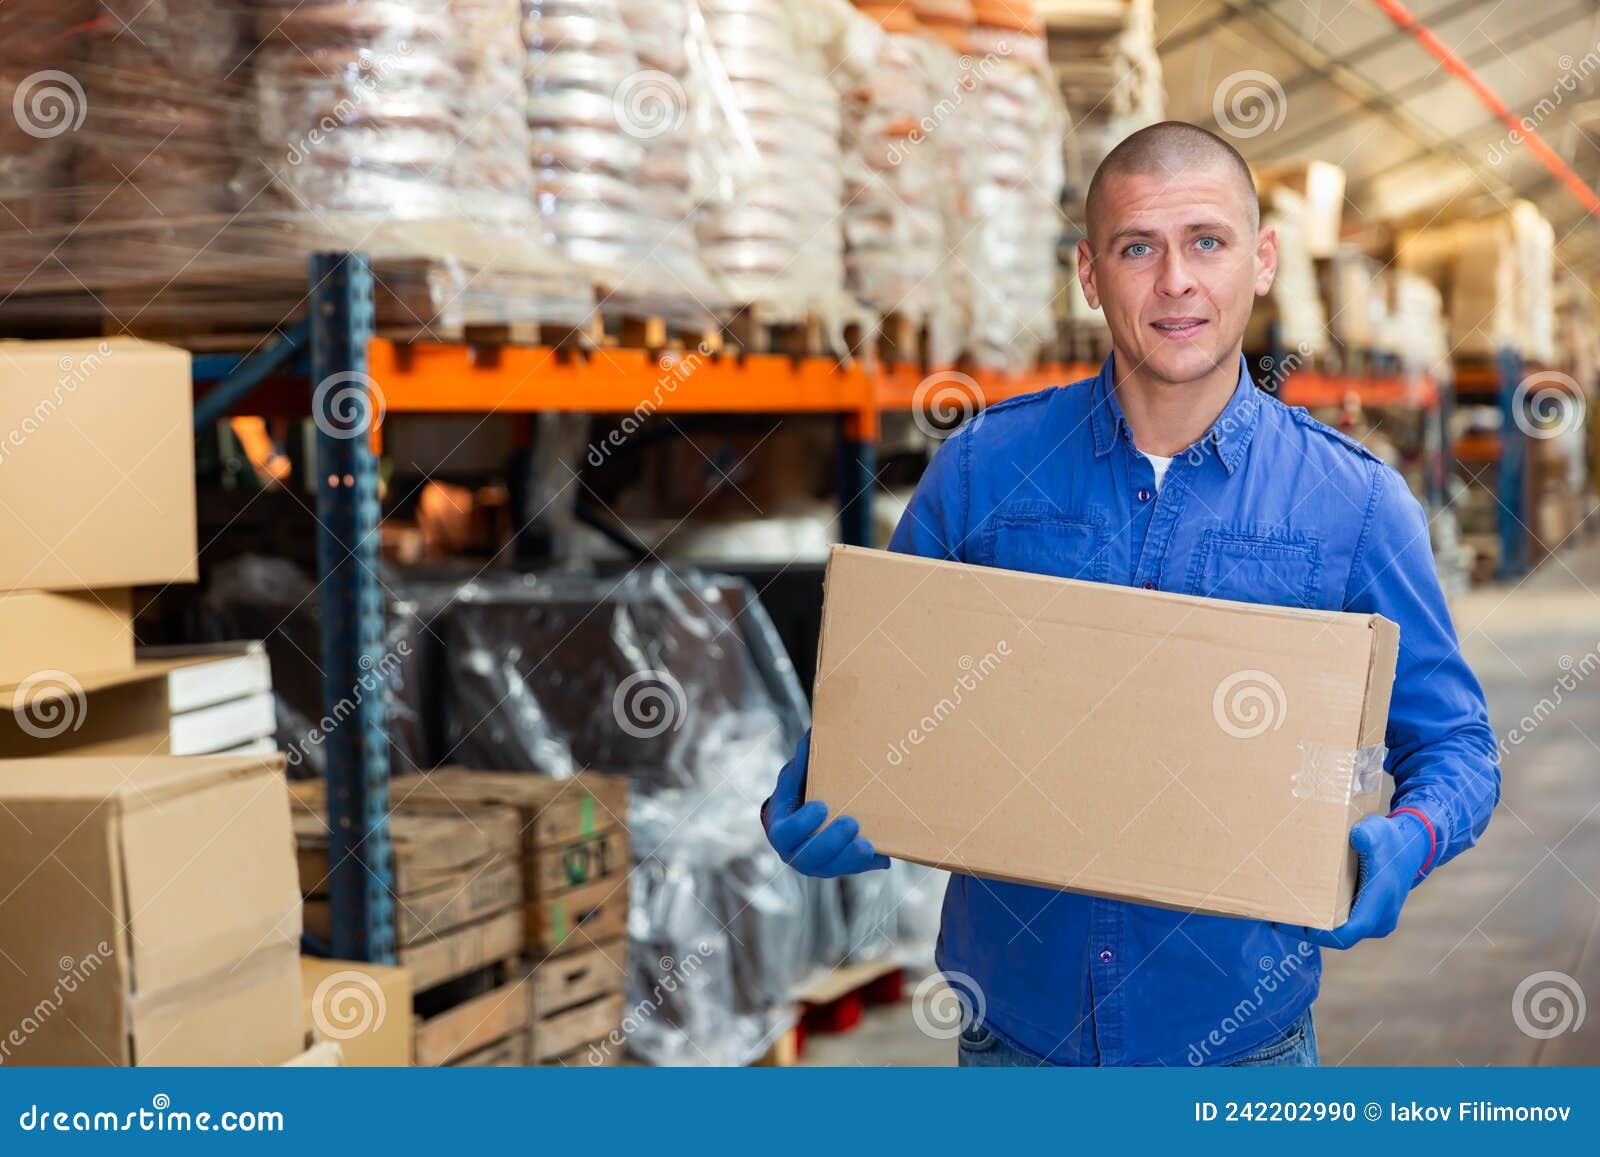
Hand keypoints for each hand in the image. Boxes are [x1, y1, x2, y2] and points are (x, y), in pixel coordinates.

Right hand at [761, 731, 889, 877]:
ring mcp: (819, 865)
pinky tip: (884, 857)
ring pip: (833, 868)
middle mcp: (796, 854)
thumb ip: (802, 764)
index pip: (786, 833)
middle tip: (851, 823)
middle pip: (810, 857)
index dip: (802, 824)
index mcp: (781, 831)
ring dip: (851, 859)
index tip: (821, 806)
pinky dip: (871, 863)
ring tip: (868, 846)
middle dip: (831, 842)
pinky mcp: (841, 867)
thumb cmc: (798, 794)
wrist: (802, 817)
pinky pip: (855, 869)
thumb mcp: (795, 778)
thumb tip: (812, 735)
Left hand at [1275, 811, 1433, 948]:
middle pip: (1338, 937)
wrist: (1411, 849)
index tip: (1290, 924)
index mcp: (1378, 904)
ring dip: (1314, 926)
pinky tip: (1301, 906)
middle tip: (1276, 916)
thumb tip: (1357, 837)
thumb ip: (1369, 835)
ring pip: (1340, 932)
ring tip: (1283, 912)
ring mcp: (1375, 921)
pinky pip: (1344, 925)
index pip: (1346, 934)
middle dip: (1306, 930)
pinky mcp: (1369, 916)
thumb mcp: (1379, 831)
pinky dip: (1323, 919)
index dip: (1317, 935)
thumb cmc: (1391, 841)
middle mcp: (1378, 919)